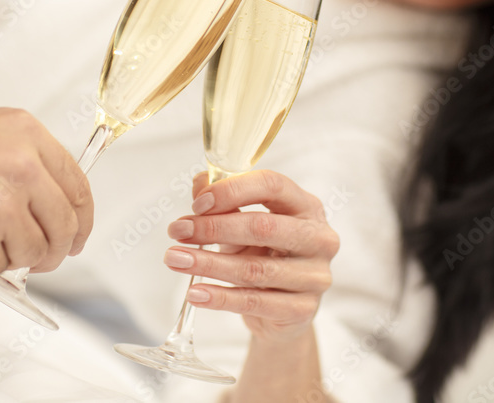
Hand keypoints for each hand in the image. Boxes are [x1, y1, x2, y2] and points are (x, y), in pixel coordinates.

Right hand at [0, 107, 91, 275]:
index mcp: (23, 135)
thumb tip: (43, 195)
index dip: (81, 217)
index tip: (78, 234)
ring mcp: (1, 208)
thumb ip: (16, 158)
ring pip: (35, 252)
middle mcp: (21, 169)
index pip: (77, 186)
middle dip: (56, 248)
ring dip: (14, 257)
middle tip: (40, 258)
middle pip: (65, 225)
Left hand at [164, 171, 338, 341]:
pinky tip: (195, 292)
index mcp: (307, 207)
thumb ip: (225, 202)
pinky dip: (219, 297)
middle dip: (213, 228)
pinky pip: (253, 302)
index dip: (232, 190)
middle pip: (262, 227)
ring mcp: (314, 276)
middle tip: (178, 231)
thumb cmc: (266, 255)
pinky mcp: (302, 310)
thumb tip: (200, 183)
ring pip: (254, 268)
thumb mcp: (245, 223)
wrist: (284, 310)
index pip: (272, 186)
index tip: (197, 203)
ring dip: (208, 263)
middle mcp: (318, 238)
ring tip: (176, 260)